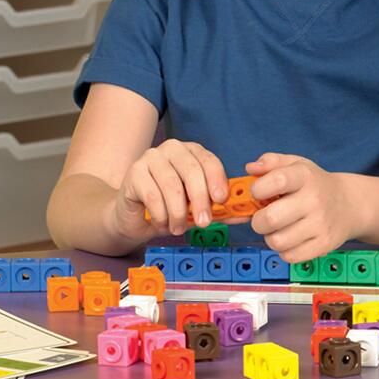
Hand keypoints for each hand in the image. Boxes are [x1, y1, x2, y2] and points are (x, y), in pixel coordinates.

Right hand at [113, 139, 229, 239]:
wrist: (135, 217)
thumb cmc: (169, 208)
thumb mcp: (197, 208)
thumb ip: (219, 209)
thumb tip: (244, 215)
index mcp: (192, 152)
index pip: (209, 161)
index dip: (217, 180)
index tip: (222, 200)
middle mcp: (173, 149)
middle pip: (192, 171)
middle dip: (201, 199)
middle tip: (204, 222)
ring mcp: (151, 157)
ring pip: (172, 185)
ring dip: (178, 212)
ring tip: (179, 228)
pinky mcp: (134, 172)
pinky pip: (153, 195)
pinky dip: (161, 214)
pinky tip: (162, 224)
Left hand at [247, 153, 358, 262]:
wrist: (349, 204)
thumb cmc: (315, 184)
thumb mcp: (296, 164)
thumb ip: (271, 162)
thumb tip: (250, 169)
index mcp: (305, 176)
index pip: (278, 180)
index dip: (258, 189)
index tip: (257, 193)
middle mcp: (315, 199)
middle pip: (271, 218)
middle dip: (258, 220)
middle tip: (264, 217)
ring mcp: (321, 223)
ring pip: (277, 241)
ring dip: (271, 237)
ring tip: (279, 228)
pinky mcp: (324, 244)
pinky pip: (290, 256)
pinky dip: (285, 250)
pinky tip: (291, 239)